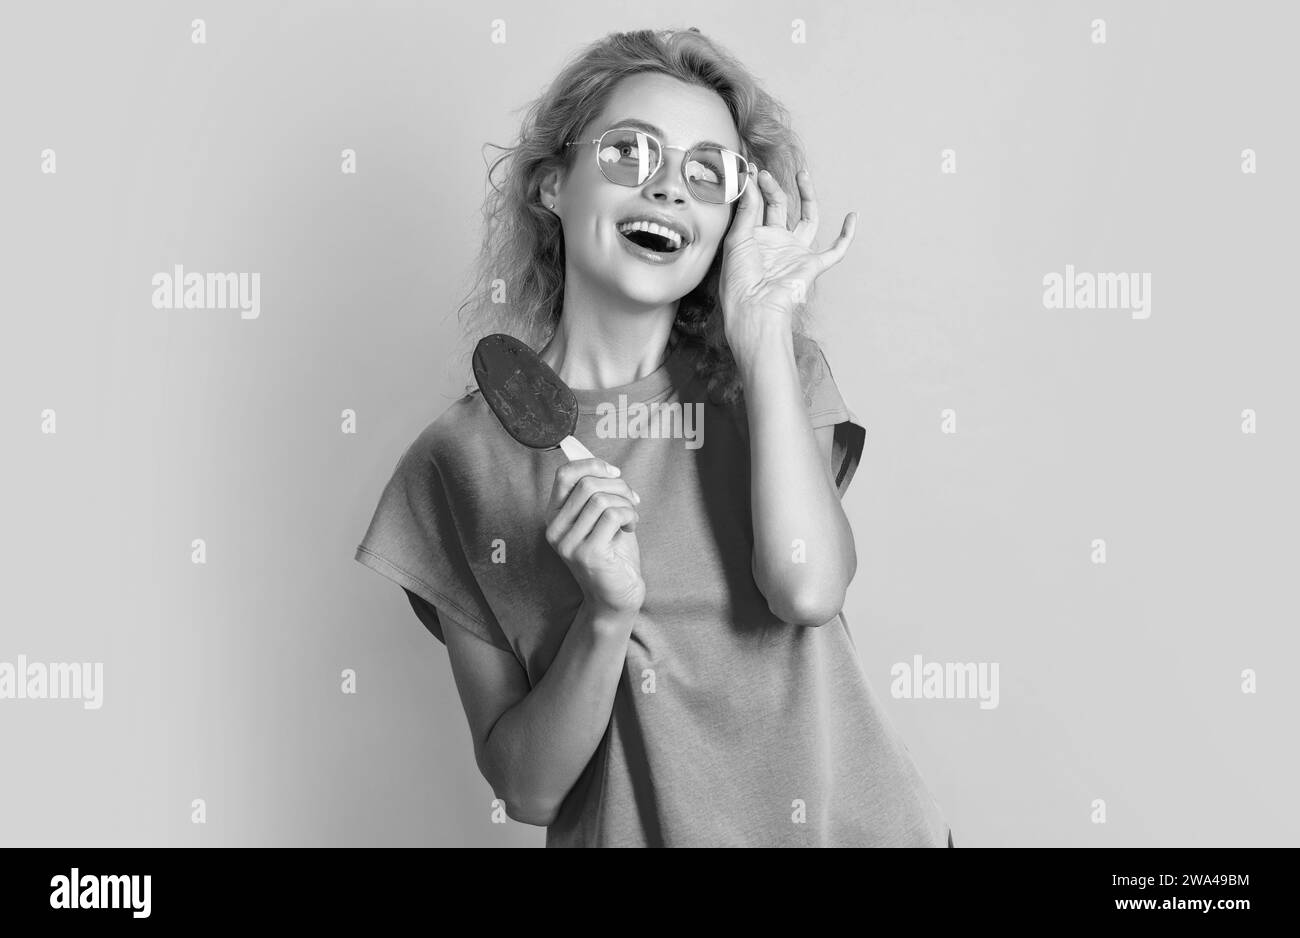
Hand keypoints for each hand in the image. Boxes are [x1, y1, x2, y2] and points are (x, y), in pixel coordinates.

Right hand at [544, 458, 644, 616]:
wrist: (617, 597)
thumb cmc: (613, 555)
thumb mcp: (601, 518)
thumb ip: (597, 493)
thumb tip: (603, 465)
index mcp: (554, 516)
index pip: (564, 475)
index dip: (592, 465)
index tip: (615, 473)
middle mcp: (555, 530)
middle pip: (587, 484)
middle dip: (618, 486)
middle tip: (632, 500)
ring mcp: (568, 543)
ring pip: (601, 499)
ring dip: (626, 502)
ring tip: (632, 516)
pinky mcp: (587, 553)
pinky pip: (612, 515)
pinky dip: (630, 515)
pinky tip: (631, 526)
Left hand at [717, 166, 856, 365]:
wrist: (754, 309)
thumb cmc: (739, 281)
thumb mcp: (738, 239)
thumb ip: (747, 209)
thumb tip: (750, 180)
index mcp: (755, 240)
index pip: (759, 206)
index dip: (757, 188)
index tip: (751, 170)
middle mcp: (776, 244)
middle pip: (780, 207)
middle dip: (773, 188)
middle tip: (764, 174)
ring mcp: (796, 253)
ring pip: (808, 218)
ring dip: (807, 195)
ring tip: (802, 174)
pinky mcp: (813, 265)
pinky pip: (836, 250)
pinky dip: (847, 234)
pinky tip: (853, 216)